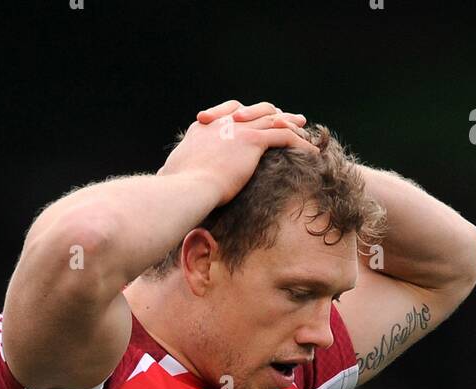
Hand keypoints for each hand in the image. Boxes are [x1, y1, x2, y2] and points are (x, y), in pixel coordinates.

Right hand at [159, 99, 316, 207]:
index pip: (227, 114)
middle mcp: (221, 123)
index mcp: (203, 129)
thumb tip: (165, 186)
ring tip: (304, 127)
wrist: (185, 188)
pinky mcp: (252, 140)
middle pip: (252, 110)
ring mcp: (237, 129)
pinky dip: (298, 142)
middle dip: (271, 112)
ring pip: (271, 119)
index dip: (243, 116)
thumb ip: (174, 176)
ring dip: (289, 123)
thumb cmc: (174, 191)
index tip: (251, 121)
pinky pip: (282, 137)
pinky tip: (311, 151)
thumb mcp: (172, 178)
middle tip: (286, 117)